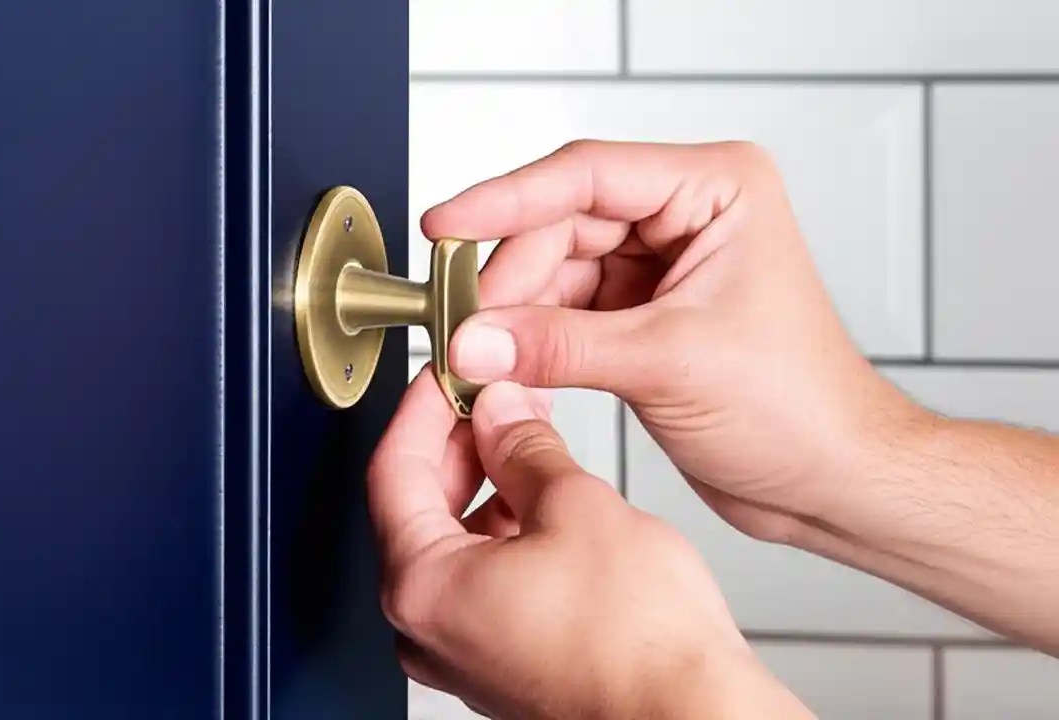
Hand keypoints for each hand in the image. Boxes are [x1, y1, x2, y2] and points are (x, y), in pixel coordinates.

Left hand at [367, 374, 809, 718]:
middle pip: (417, 506)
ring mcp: (463, 652)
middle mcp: (427, 629)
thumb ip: (524, 448)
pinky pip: (480, 580)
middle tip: (495, 394)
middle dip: (460, 443)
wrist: (692, 717)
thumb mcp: (577, 508)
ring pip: (453, 543)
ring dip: (486, 485)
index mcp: (422, 588)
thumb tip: (500, 413)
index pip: (393, 470)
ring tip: (528, 439)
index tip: (448, 374)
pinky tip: (543, 501)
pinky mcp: (501, 662)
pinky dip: (504, 532)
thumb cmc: (641, 647)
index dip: (424, 408)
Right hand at [426, 140, 914, 544]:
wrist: (830, 480)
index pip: (587, 175)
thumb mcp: (667, 364)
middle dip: (508, 277)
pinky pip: (566, 312)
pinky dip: (533, 340)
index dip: (506, 200)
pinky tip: (506, 366)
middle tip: (458, 321)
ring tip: (476, 354)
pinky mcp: (644, 314)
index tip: (446, 224)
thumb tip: (474, 340)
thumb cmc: (800, 408)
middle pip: (562, 224)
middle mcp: (688, 216)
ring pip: (557, 270)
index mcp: (717, 191)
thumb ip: (558, 347)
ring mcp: (663, 265)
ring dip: (515, 314)